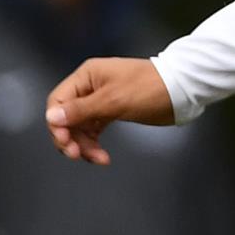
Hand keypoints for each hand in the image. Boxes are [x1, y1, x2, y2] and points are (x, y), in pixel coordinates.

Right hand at [45, 57, 173, 164]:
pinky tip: (102, 156)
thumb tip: (52, 117)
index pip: (58, 101)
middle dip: (70, 138)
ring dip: (84, 145)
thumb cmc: (151, 88)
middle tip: (77, 155)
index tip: (67, 143)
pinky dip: (95, 143)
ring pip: (80, 127)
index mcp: (87, 76)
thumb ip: (82, 110)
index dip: (57, 124)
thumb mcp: (113, 100)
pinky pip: (94, 130)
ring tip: (98, 159)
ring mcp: (101, 99)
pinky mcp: (113, 111)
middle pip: (66, 117)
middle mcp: (91, 86)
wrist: (182, 89)